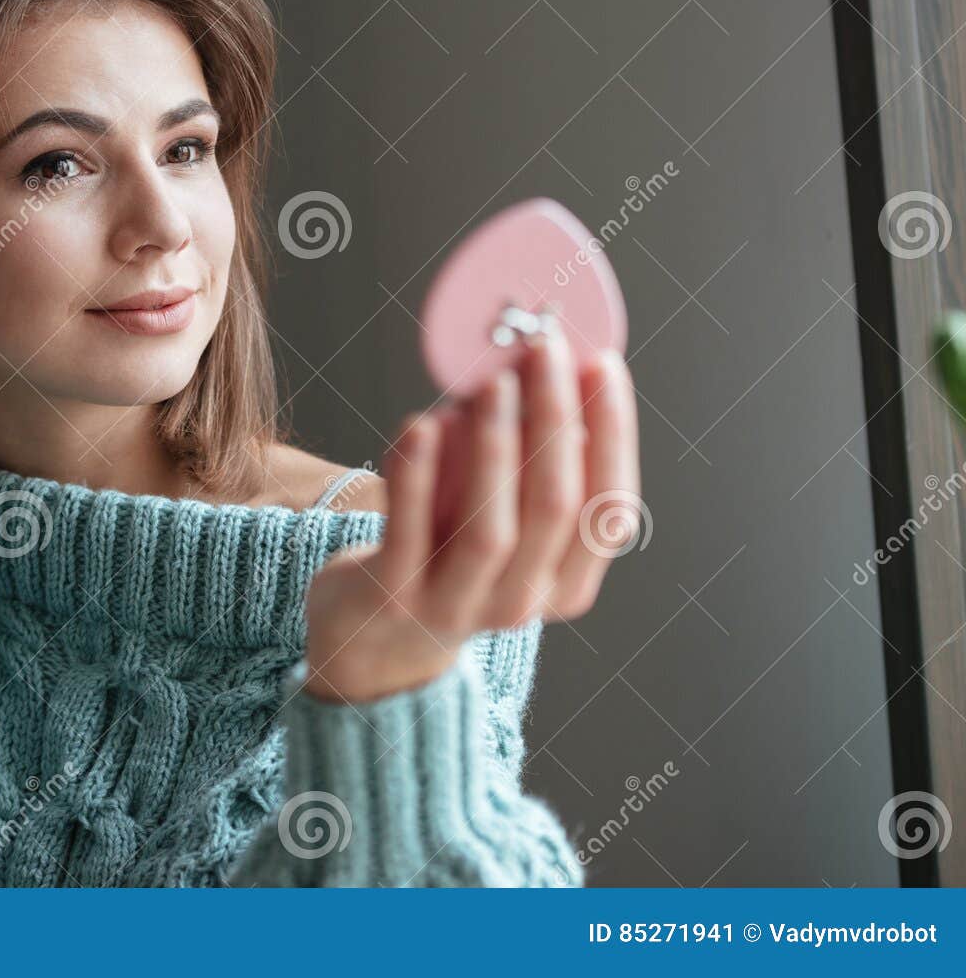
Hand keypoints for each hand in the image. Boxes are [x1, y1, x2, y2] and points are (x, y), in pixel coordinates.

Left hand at [302, 331, 638, 702]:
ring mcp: (456, 606)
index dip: (614, 435)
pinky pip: (408, 533)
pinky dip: (416, 476)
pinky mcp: (394, 598)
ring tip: (492, 383)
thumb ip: (527, 459)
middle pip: (556, 508)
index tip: (603, 365)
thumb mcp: (502, 515)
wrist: (374, 637)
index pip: (610, 510)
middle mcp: (522, 602)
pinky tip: (419, 422)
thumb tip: (543, 365)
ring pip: (493, 528)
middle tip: (545, 351)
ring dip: (496, 446)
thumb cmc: (447, 553)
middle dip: (555, 419)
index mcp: (566, 583)